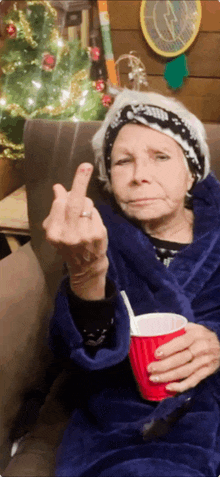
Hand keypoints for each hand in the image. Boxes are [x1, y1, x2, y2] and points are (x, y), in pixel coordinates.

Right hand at [42, 163, 108, 299]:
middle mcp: (68, 234)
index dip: (64, 195)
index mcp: (54, 233)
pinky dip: (93, 212)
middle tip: (85, 166)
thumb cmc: (69, 243)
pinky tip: (90, 222)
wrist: (85, 266)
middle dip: (80, 183)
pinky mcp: (98, 234)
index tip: (67, 183)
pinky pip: (95, 212)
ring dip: (86, 203)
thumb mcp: (58, 228)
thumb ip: (57, 209)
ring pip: (87, 205)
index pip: (59, 205)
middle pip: (74, 203)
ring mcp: (84, 235)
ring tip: (83, 214)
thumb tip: (58, 187)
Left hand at [147, 323, 219, 392]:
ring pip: (185, 371)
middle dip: (164, 365)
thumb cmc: (202, 335)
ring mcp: (205, 362)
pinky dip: (181, 386)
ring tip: (154, 378)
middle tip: (150, 368)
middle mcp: (201, 349)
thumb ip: (179, 328)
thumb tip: (158, 331)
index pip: (182, 342)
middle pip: (181, 359)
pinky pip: (193, 381)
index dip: (169, 349)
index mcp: (196, 335)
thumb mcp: (194, 327)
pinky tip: (169, 387)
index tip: (156, 354)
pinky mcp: (207, 372)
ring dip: (168, 376)